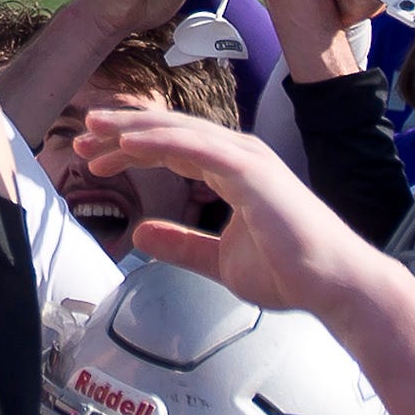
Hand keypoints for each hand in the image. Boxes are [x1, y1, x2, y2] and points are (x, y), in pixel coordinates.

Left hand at [72, 107, 379, 313]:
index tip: (94, 156)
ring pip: (177, 132)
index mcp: (232, 171)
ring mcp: (246, 159)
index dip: (130, 149)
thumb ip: (181, 245)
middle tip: (82, 135)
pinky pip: (196, 147)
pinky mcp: (251, 170)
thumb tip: (140, 235)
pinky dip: (160, 140)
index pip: (171, 149)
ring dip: (132, 128)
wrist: (332, 285)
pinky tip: (128, 141)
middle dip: (122, 131)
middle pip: (168, 132)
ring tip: (94, 128)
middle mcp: (238, 156)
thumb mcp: (218, 260)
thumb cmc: (288, 272)